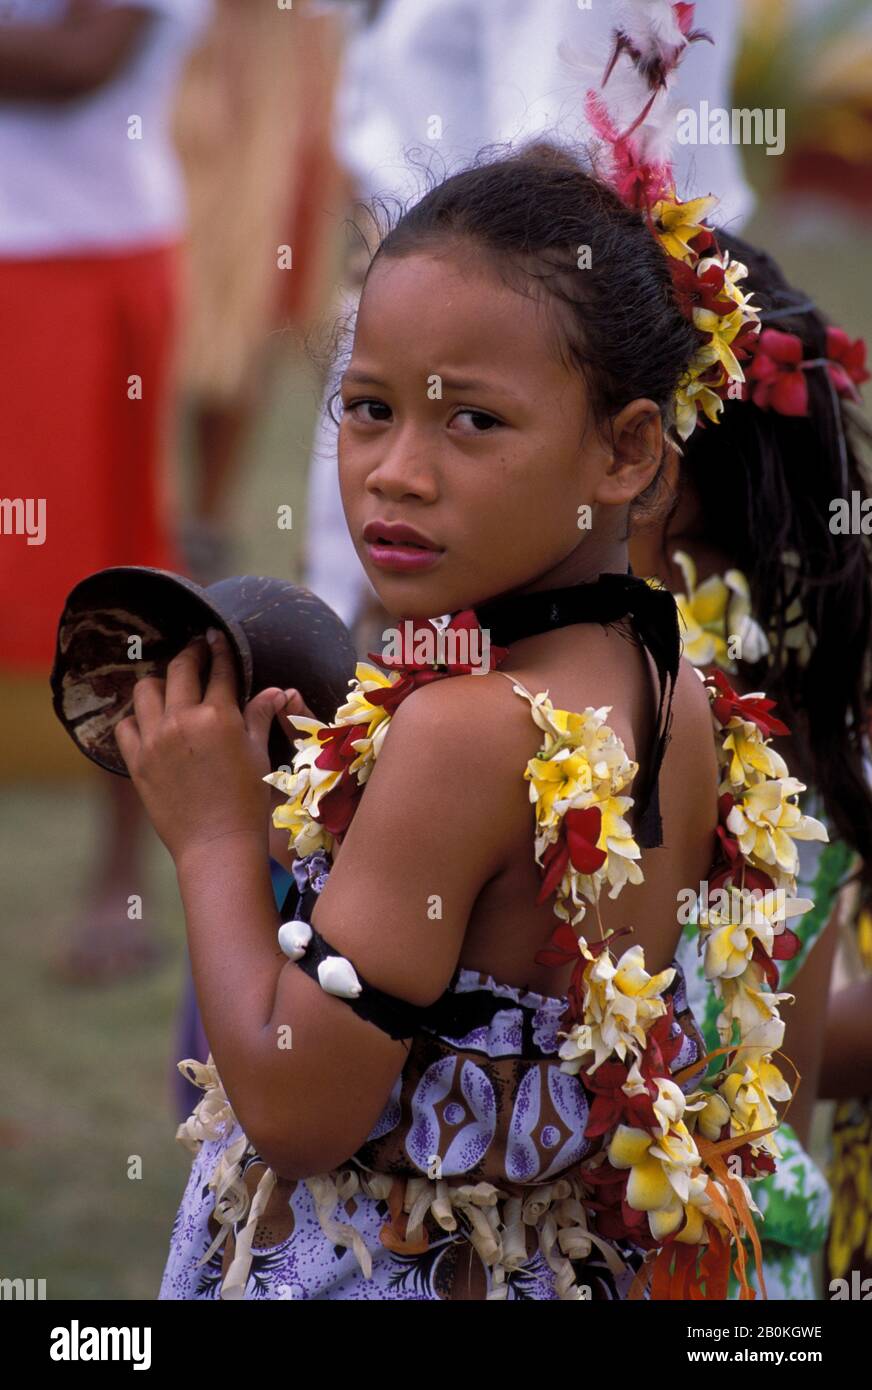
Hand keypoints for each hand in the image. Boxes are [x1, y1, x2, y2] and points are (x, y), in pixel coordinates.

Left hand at [115, 628, 288, 867]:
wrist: (217, 843)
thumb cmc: (247, 801)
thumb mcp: (258, 753)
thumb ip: (259, 715)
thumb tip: (275, 690)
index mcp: (219, 716)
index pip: (219, 669)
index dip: (220, 649)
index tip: (216, 637)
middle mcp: (183, 720)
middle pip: (180, 669)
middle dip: (190, 653)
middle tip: (196, 650)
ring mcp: (155, 740)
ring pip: (145, 690)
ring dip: (158, 682)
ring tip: (168, 685)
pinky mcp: (137, 761)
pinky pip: (125, 725)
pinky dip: (135, 718)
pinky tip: (148, 721)